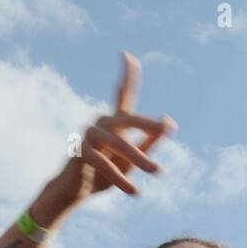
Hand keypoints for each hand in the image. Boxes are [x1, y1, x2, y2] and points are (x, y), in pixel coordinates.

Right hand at [47, 51, 176, 208]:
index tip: (128, 55)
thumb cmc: (105, 174)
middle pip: (125, 118)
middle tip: (163, 128)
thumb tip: (169, 123)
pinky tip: (135, 192)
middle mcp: (100, 124)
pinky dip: (121, 178)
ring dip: (139, 158)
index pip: (122, 96)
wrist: (77, 192)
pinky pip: (104, 163)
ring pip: (118, 142)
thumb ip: (150, 142)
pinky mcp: (80, 151)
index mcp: (114, 124)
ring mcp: (88, 135)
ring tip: (158, 172)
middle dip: (146, 123)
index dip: (127, 76)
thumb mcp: (133, 160)